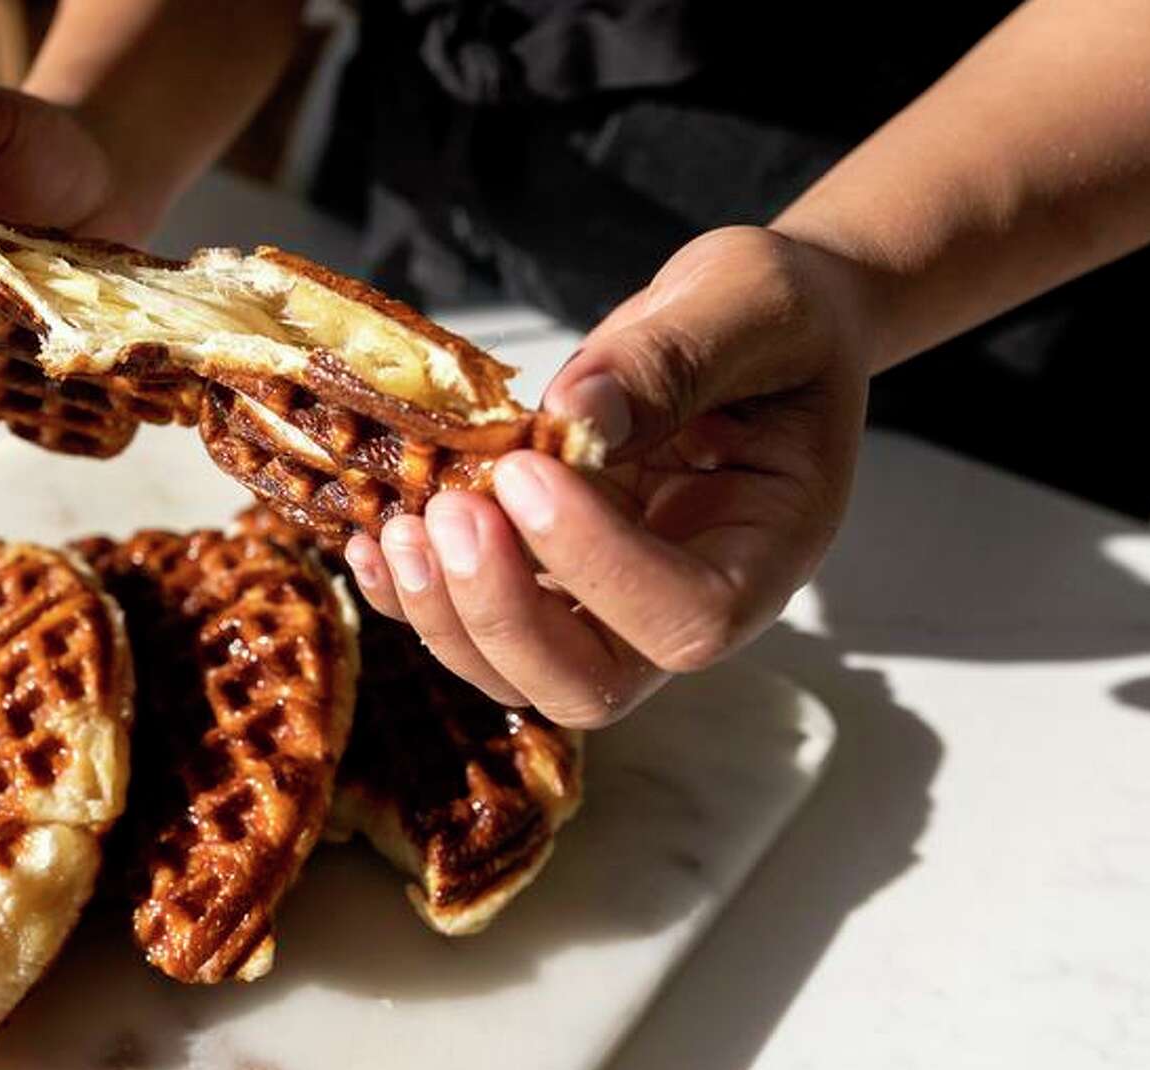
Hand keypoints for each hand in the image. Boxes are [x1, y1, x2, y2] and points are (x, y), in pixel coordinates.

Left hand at [345, 226, 874, 726]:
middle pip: (592, 684)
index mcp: (765, 552)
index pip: (688, 617)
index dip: (598, 566)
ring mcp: (607, 602)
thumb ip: (674, 360)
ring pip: (519, 673)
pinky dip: (412, 597)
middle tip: (447, 514)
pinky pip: (473, 624)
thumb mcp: (748, 306)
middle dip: (504, 617)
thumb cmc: (776, 318)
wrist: (746, 326)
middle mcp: (684, 601)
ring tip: (401, 526)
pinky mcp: (545, 574)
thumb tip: (573, 415)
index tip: (528, 474)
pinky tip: (373, 540)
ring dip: (445, 615)